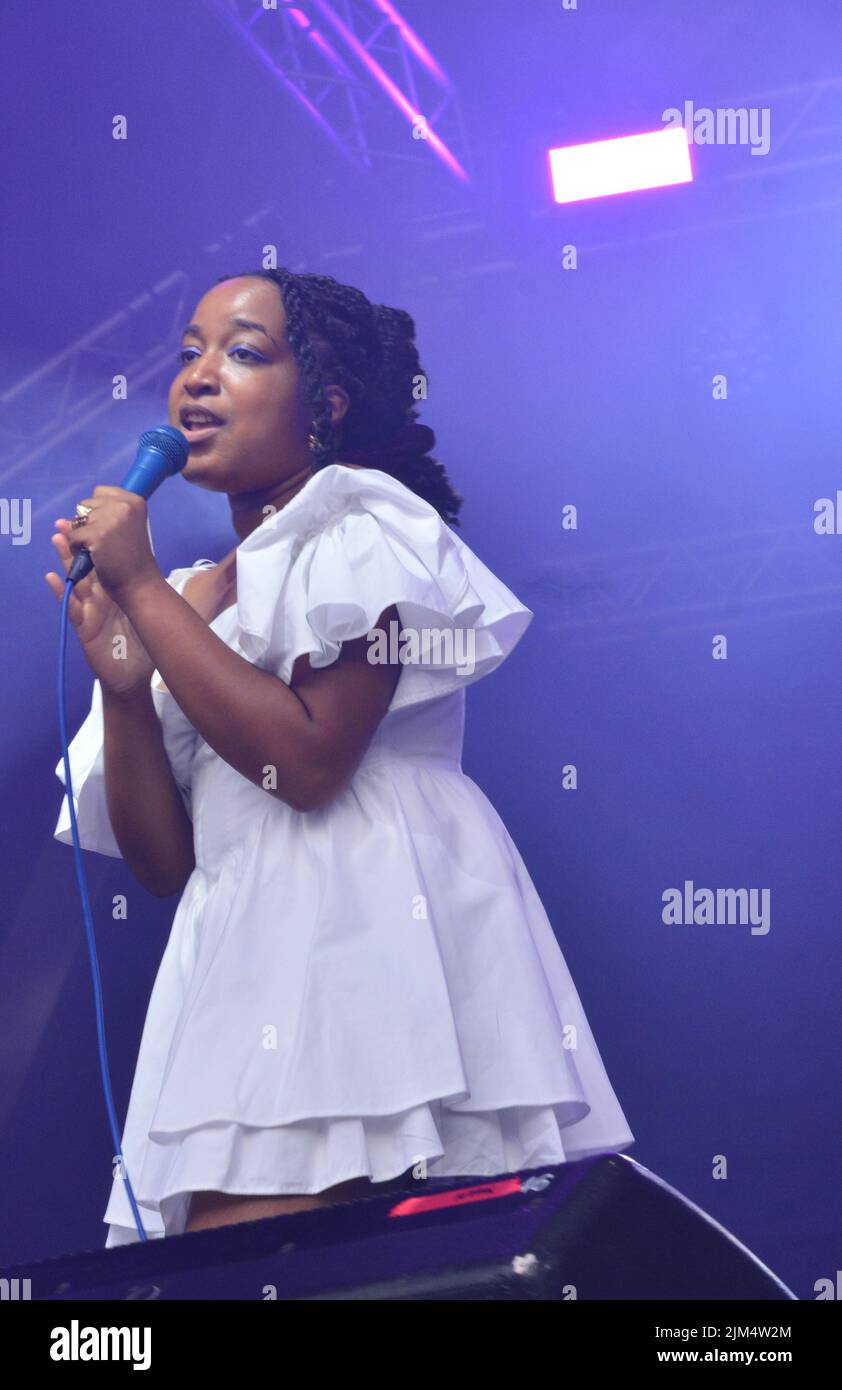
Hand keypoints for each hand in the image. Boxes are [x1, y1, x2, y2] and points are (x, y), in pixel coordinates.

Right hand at [45, 521, 155, 697]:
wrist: (132, 678)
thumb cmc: (141, 649)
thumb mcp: (147, 619)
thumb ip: (150, 601)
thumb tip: (167, 579)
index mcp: (116, 594)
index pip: (105, 565)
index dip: (98, 546)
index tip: (96, 525)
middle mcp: (100, 598)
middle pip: (86, 567)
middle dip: (75, 544)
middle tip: (66, 521)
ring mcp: (89, 611)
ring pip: (75, 581)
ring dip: (65, 560)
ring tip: (57, 538)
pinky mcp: (84, 627)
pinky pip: (71, 608)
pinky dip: (61, 593)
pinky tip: (52, 578)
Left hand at [57, 486, 159, 604]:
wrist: (138, 584)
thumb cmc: (131, 558)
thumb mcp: (124, 528)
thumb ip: (102, 515)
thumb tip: (60, 522)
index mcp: (134, 500)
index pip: (100, 492)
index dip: (98, 511)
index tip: (111, 528)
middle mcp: (124, 505)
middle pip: (86, 505)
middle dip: (90, 523)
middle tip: (109, 542)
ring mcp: (110, 519)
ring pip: (77, 521)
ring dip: (83, 537)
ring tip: (102, 550)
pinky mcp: (97, 535)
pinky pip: (73, 537)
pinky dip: (77, 549)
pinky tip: (95, 557)